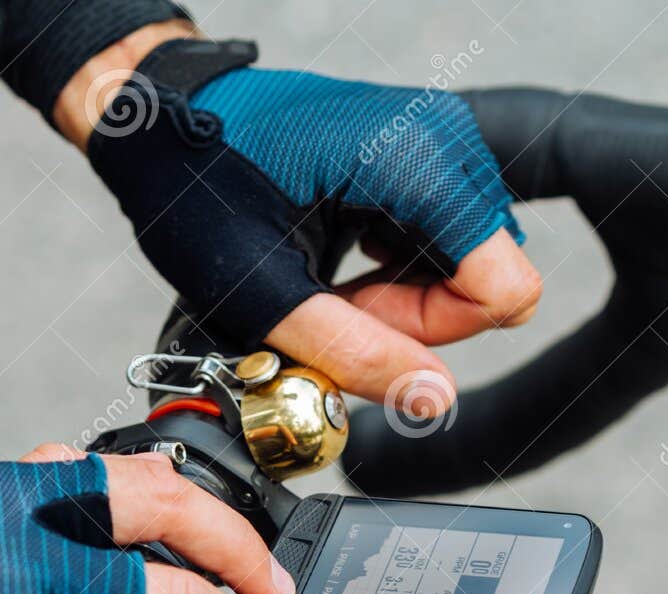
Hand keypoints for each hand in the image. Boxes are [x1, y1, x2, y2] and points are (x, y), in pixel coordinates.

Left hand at [63, 32, 541, 413]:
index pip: (506, 289)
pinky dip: (400, 265)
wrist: (161, 121)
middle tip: (330, 301)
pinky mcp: (426, 150)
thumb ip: (353, 352)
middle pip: (492, 280)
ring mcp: (440, 139)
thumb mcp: (263, 292)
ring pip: (473, 265)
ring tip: (328, 277)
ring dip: (404, 294)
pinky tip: (343, 254)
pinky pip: (450, 240)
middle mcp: (445, 138)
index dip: (430, 329)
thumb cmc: (198, 187)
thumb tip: (434, 399)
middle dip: (415, 314)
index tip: (353, 313)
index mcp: (418, 161)